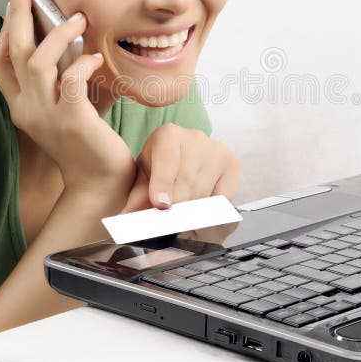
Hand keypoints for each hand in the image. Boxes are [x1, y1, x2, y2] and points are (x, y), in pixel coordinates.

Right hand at [0, 0, 134, 201]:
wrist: (100, 183)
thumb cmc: (87, 141)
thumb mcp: (65, 107)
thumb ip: (59, 79)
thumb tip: (67, 36)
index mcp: (20, 107)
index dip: (4, 30)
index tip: (17, 3)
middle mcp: (26, 111)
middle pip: (12, 53)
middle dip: (17, 15)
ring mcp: (46, 117)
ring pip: (37, 62)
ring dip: (58, 35)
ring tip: (79, 19)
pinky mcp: (71, 122)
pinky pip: (70, 81)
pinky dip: (82, 63)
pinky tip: (95, 58)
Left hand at [121, 123, 241, 212]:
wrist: (180, 162)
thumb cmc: (158, 171)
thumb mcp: (142, 181)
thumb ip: (136, 198)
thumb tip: (127, 218)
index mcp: (167, 135)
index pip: (167, 158)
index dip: (163, 183)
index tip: (160, 204)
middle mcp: (195, 137)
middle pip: (186, 179)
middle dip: (176, 206)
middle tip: (168, 226)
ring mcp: (216, 149)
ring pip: (204, 191)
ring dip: (192, 212)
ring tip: (181, 223)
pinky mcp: (233, 164)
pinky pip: (223, 197)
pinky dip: (211, 212)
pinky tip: (200, 216)